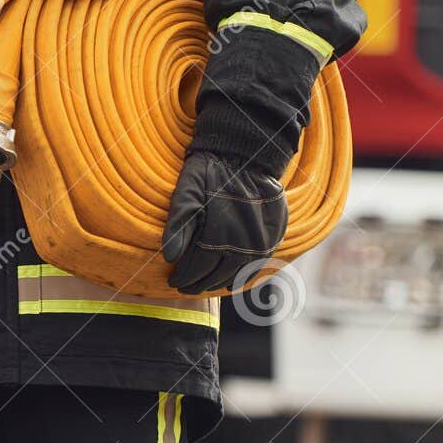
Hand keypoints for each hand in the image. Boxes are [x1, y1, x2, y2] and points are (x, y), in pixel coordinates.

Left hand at [160, 150, 286, 294]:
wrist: (244, 155)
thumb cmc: (209, 173)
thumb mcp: (186, 191)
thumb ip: (178, 224)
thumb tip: (169, 257)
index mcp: (220, 231)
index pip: (198, 266)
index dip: (184, 276)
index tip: (173, 281)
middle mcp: (244, 241)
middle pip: (217, 274)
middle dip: (199, 283)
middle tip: (185, 287)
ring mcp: (261, 241)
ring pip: (237, 273)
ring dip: (219, 282)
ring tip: (203, 285)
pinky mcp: (273, 237)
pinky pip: (257, 265)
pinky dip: (242, 276)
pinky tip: (229, 280)